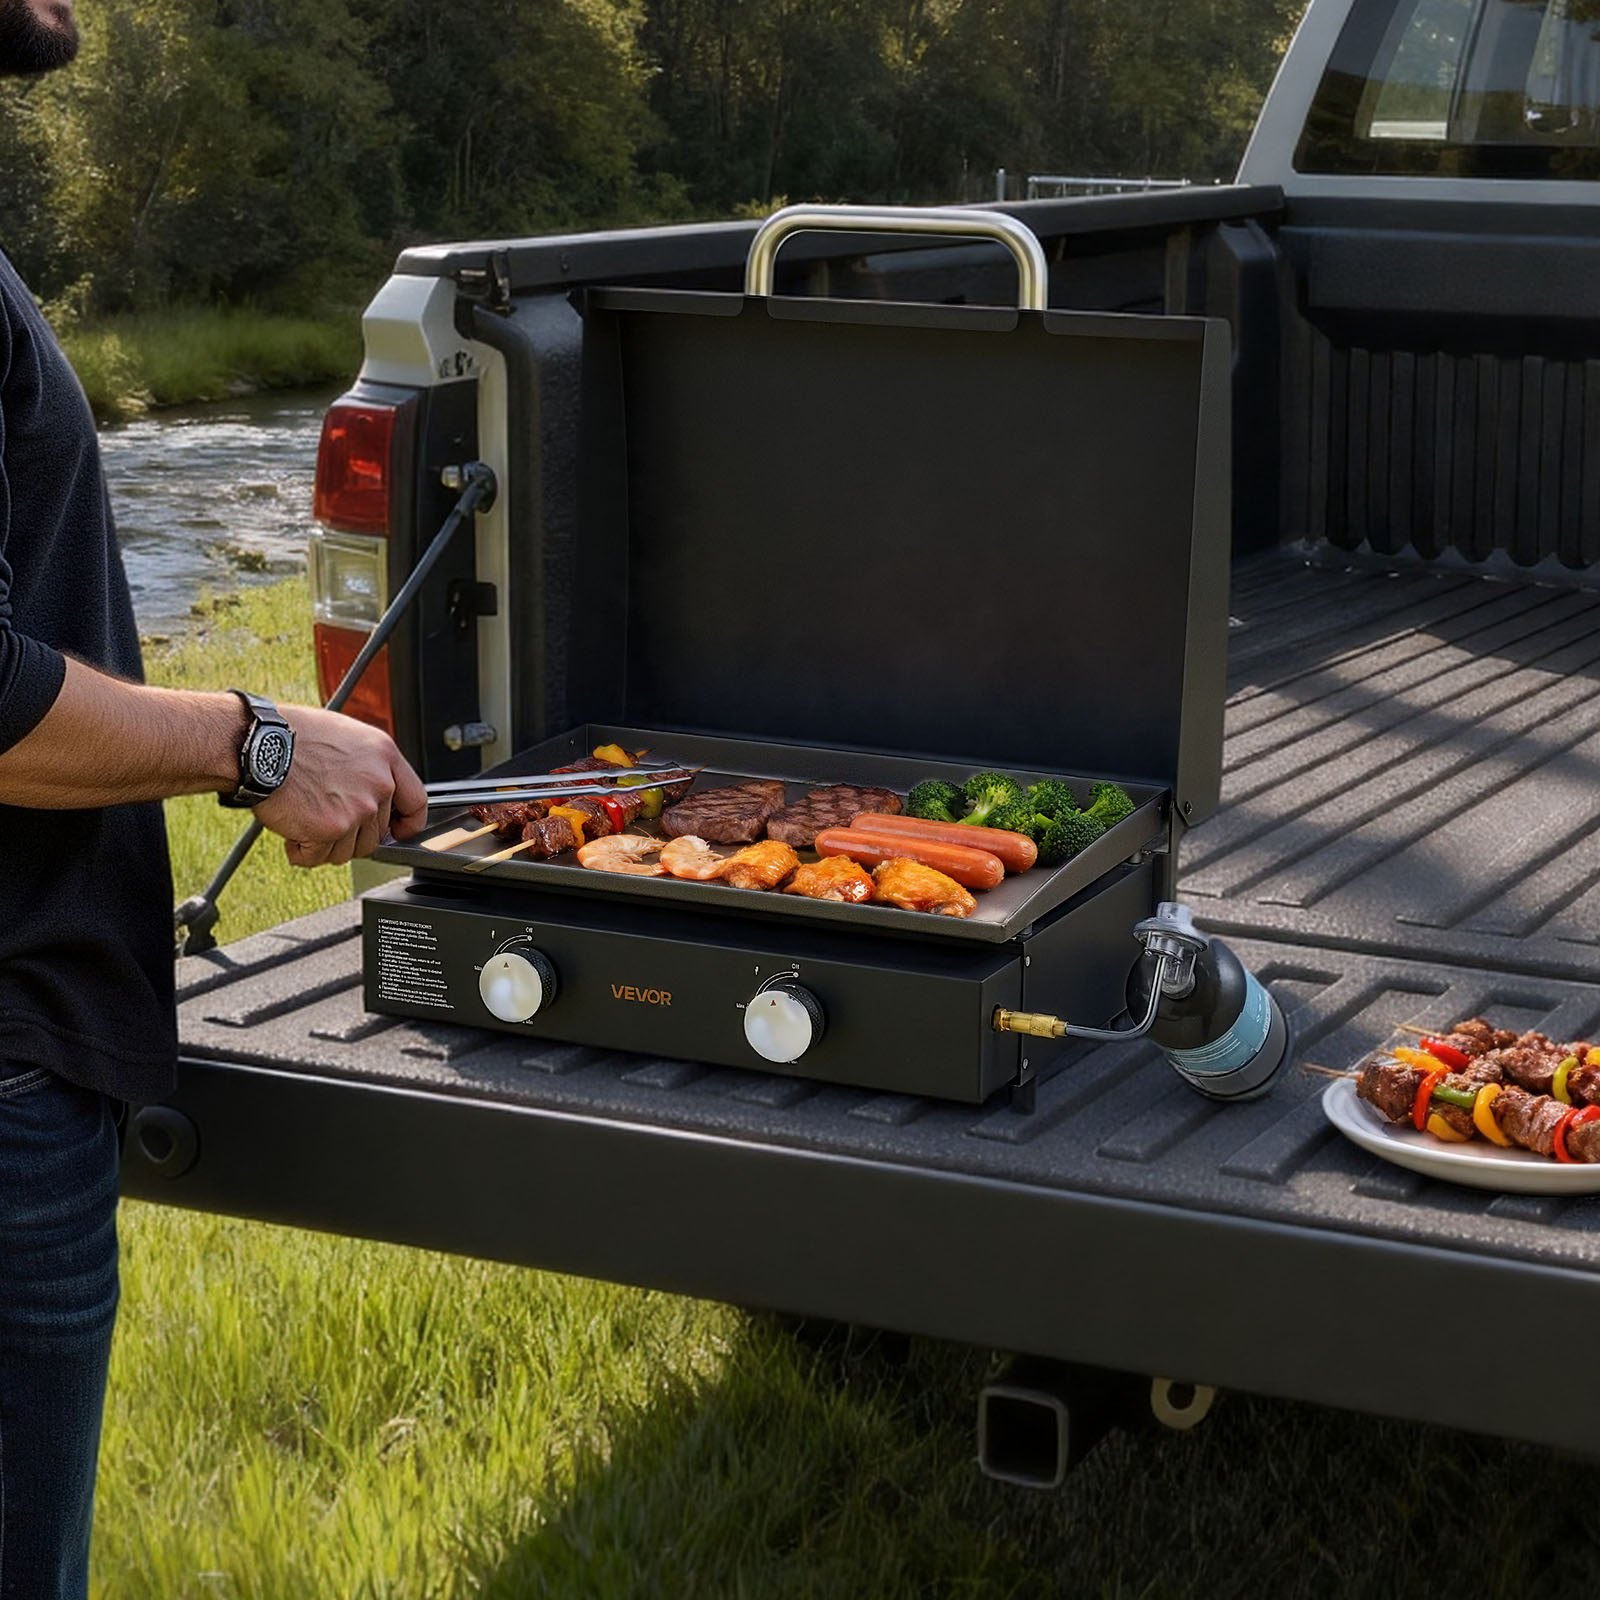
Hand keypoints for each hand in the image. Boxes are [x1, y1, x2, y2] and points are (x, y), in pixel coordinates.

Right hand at [254, 705, 427, 867]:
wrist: (260, 744)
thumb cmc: (293, 736)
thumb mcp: (347, 736)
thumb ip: (369, 766)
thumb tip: (375, 794)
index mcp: (385, 756)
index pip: (416, 802)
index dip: (406, 824)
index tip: (396, 831)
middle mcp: (378, 783)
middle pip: (377, 834)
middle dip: (350, 834)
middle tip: (324, 819)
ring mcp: (357, 809)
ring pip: (349, 850)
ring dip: (325, 843)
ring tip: (304, 817)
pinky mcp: (331, 829)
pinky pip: (318, 857)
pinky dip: (301, 850)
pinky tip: (291, 827)